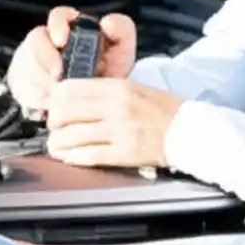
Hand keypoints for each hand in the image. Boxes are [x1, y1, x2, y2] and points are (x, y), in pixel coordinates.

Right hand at [4, 6, 136, 115]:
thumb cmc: (108, 72)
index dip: (57, 26)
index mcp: (71, 26)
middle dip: (45, 60)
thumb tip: (107, 23)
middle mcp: (47, 39)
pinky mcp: (20, 79)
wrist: (96, 102)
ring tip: (59, 98)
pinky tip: (47, 107)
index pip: (58, 16)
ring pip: (26, 65)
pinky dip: (32, 99)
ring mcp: (30, 59)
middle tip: (59, 78)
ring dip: (41, 83)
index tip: (62, 40)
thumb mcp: (121, 50)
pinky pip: (19, 86)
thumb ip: (121, 30)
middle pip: (35, 41)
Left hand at [44, 78, 182, 167]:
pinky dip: (73, 157)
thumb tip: (73, 98)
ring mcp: (120, 130)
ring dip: (58, 142)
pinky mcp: (125, 152)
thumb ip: (105, 91)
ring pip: (74, 135)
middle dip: (54, 121)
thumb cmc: (162, 110)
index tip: (53, 105)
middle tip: (55, 126)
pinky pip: (89, 155)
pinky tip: (67, 156)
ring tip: (56, 144)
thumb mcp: (134, 89)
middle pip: (67, 110)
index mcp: (118, 87)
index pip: (71, 88)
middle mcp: (116, 106)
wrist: (190, 131)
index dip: (55, 98)